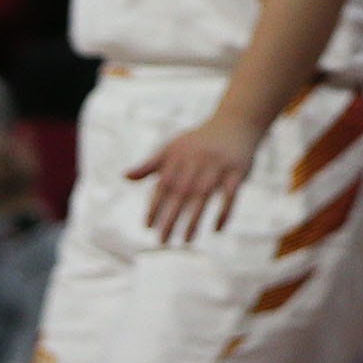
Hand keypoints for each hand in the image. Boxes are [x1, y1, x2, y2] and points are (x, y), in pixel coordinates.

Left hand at [125, 108, 266, 243]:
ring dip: (194, 220)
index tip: (148, 226)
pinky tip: (216, 230)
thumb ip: (150, 165)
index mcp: (179, 156)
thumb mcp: (173, 148)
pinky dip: (224, 213)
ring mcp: (218, 165)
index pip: (163, 184)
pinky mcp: (238, 170)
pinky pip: (231, 195)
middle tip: (162, 241)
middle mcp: (197, 160)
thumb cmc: (198, 141)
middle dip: (171, 218)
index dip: (155, 205)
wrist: (235, 122)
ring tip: (185, 240)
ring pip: (204, 195)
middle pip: (181, 193)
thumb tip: (124, 177)